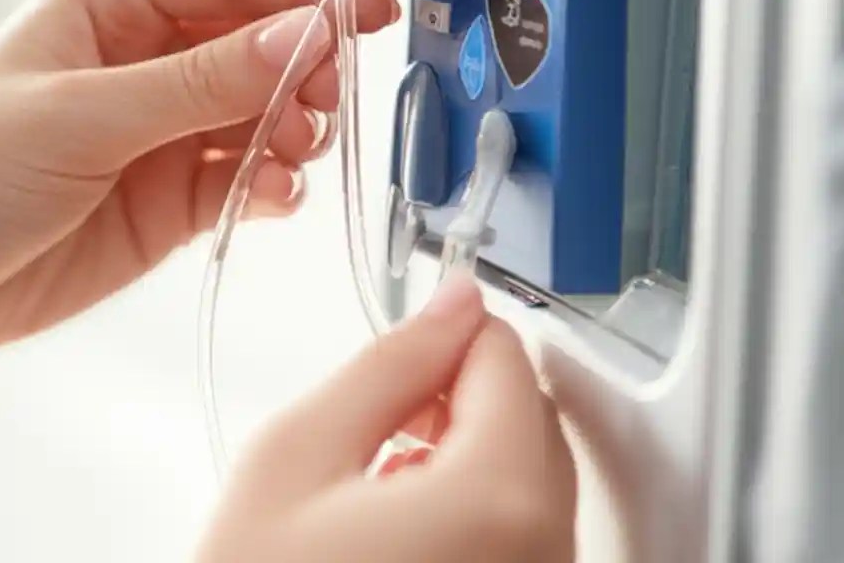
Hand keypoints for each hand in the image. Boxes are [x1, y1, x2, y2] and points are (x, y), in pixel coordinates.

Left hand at [0, 0, 397, 352]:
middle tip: (326, 100)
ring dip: (297, 129)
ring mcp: (165, 131)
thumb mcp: (77, 117)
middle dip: (309, 65)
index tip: (364, 14)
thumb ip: (197, 83)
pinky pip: (250, 177)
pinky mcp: (175, 197)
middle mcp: (148, 60)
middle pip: (264, 40)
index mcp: (113, 5)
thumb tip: (302, 37)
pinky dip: (274, 186)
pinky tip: (269, 198)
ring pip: (268, 111)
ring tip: (288, 155)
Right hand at [198, 275, 576, 562]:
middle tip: (383, 423)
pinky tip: (405, 529)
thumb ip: (389, 363)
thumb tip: (451, 305)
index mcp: (496, 500)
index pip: (507, 358)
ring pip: (533, 473)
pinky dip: (477, 507)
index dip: (448, 340)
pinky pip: (526, 530)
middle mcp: (544, 553)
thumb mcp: (298, 455)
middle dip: (462, 398)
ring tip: (381, 483)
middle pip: (532, 415)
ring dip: (468, 452)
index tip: (410, 345)